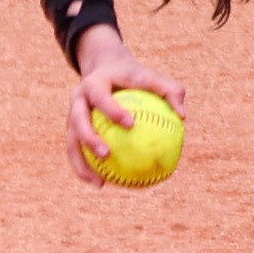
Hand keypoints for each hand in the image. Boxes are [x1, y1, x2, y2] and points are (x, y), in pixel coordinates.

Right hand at [64, 24, 186, 186]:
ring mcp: (71, 115)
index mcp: (94, 83)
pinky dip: (86, 168)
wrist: (105, 69)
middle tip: (107, 154)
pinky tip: (103, 183)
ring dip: (82, 164)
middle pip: (78, 120)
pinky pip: (76, 151)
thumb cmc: (134, 77)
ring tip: (100, 182)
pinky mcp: (71, 129)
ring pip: (72, 142)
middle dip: (89, 138)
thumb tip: (182, 116)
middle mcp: (78, 99)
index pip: (101, 97)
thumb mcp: (153, 77)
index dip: (112, 110)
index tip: (130, 124)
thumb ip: (170, 91)